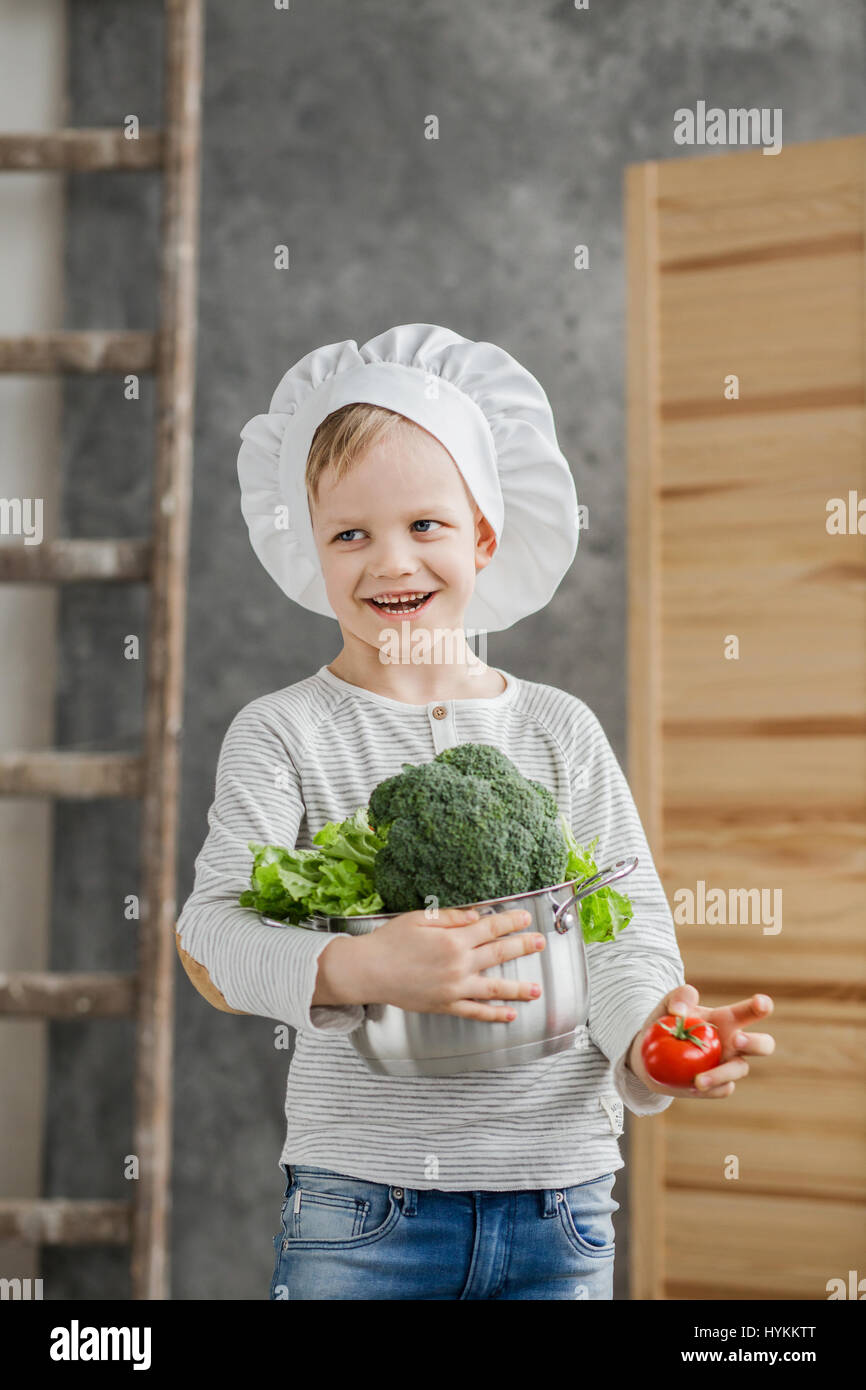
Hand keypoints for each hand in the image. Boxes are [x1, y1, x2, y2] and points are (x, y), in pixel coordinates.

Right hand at [354, 905, 546, 1020]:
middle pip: (499, 954)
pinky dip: (494, 1015)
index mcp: (453, 939)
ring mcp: (454, 988)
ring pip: (494, 989)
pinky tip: (509, 1014)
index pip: (491, 928)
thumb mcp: (420, 919)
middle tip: (540, 944)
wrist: (369, 971)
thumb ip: (451, 917)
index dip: (511, 922)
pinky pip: (475, 1012)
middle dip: (523, 947)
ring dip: (518, 988)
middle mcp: (458, 964)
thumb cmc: (390, 941)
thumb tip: (477, 916)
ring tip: (536, 990)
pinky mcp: (446, 1005)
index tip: (526, 919)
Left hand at [627, 982, 774, 1098]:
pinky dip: (711, 1089)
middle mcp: (734, 1043)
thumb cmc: (667, 1024)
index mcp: (727, 1019)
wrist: (651, 1056)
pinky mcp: (717, 1086)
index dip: (762, 1006)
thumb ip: (678, 997)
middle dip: (756, 1042)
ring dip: (722, 1074)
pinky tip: (691, 1087)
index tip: (760, 1003)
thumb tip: (680, 1012)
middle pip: (764, 1044)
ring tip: (698, 1080)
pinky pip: (724, 1090)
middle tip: (736, 1040)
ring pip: (741, 1069)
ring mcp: (728, 1065)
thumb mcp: (668, 1004)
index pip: (751, 1011)